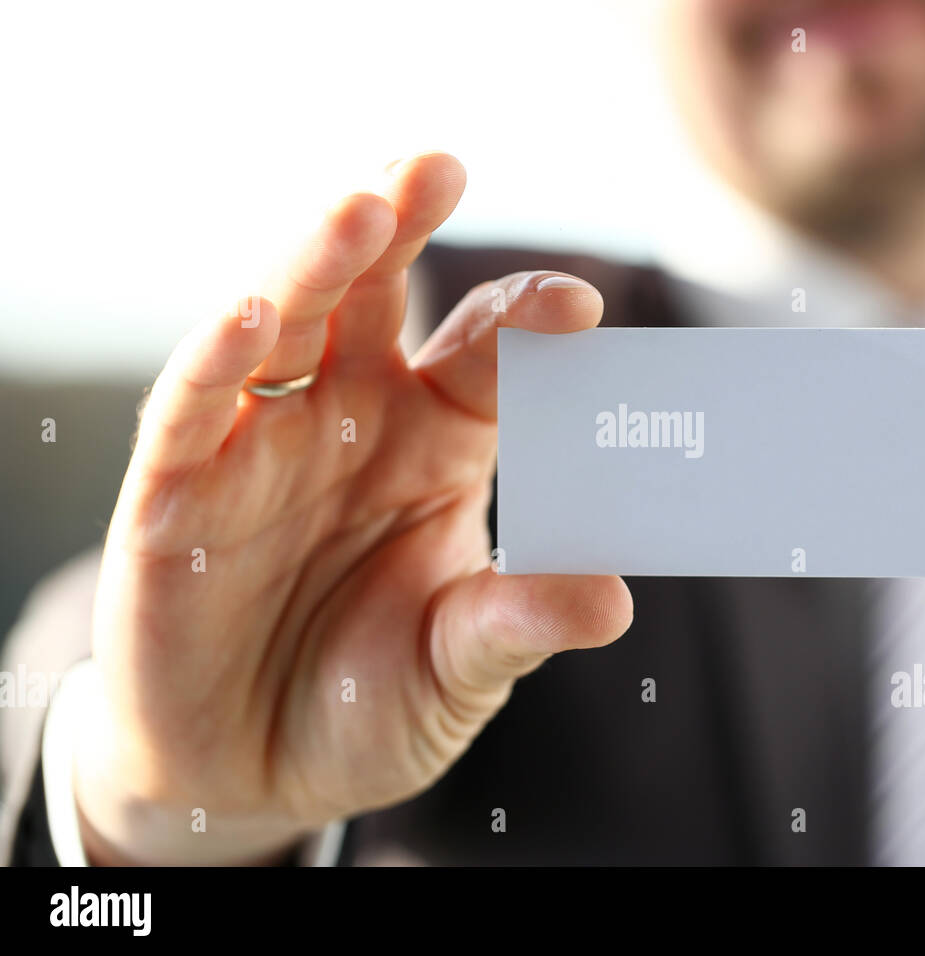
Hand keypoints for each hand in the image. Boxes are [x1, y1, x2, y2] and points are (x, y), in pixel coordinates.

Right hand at [75, 153, 633, 863]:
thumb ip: (519, 625)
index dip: (525, 319)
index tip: (578, 308)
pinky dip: (217, 358)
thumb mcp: (460, 669)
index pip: (487, 351)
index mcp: (439, 440)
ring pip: (284, 322)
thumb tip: (612, 599)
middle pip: (374, 294)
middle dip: (399, 224)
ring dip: (316, 260)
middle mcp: (351, 418)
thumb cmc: (371, 701)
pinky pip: (194, 410)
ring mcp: (262, 446)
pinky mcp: (178, 494)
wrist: (256, 774)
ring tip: (361, 207)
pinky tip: (254, 312)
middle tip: (439, 167)